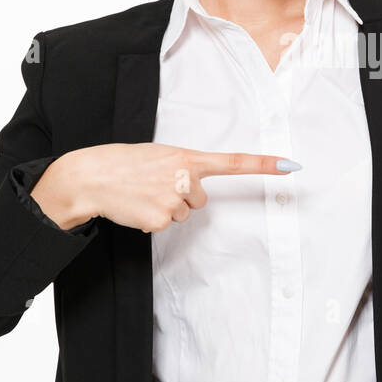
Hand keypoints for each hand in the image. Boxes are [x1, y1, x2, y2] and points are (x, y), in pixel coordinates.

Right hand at [31, 142, 298, 232]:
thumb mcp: (157, 156)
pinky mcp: (161, 220)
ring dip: (164, 207)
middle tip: (152, 185)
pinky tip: (136, 206)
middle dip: (179, 195)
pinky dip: (151, 219)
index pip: (233, 162)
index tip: (291, 167)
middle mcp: (185, 177)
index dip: (264, 165)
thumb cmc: (122, 163)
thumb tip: (192, 187)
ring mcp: (174, 200)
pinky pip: (166, 225)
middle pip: (199, 199)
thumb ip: (180, 167)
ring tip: (140, 193)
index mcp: (186, 157)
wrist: (89, 177)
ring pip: (183, 214)